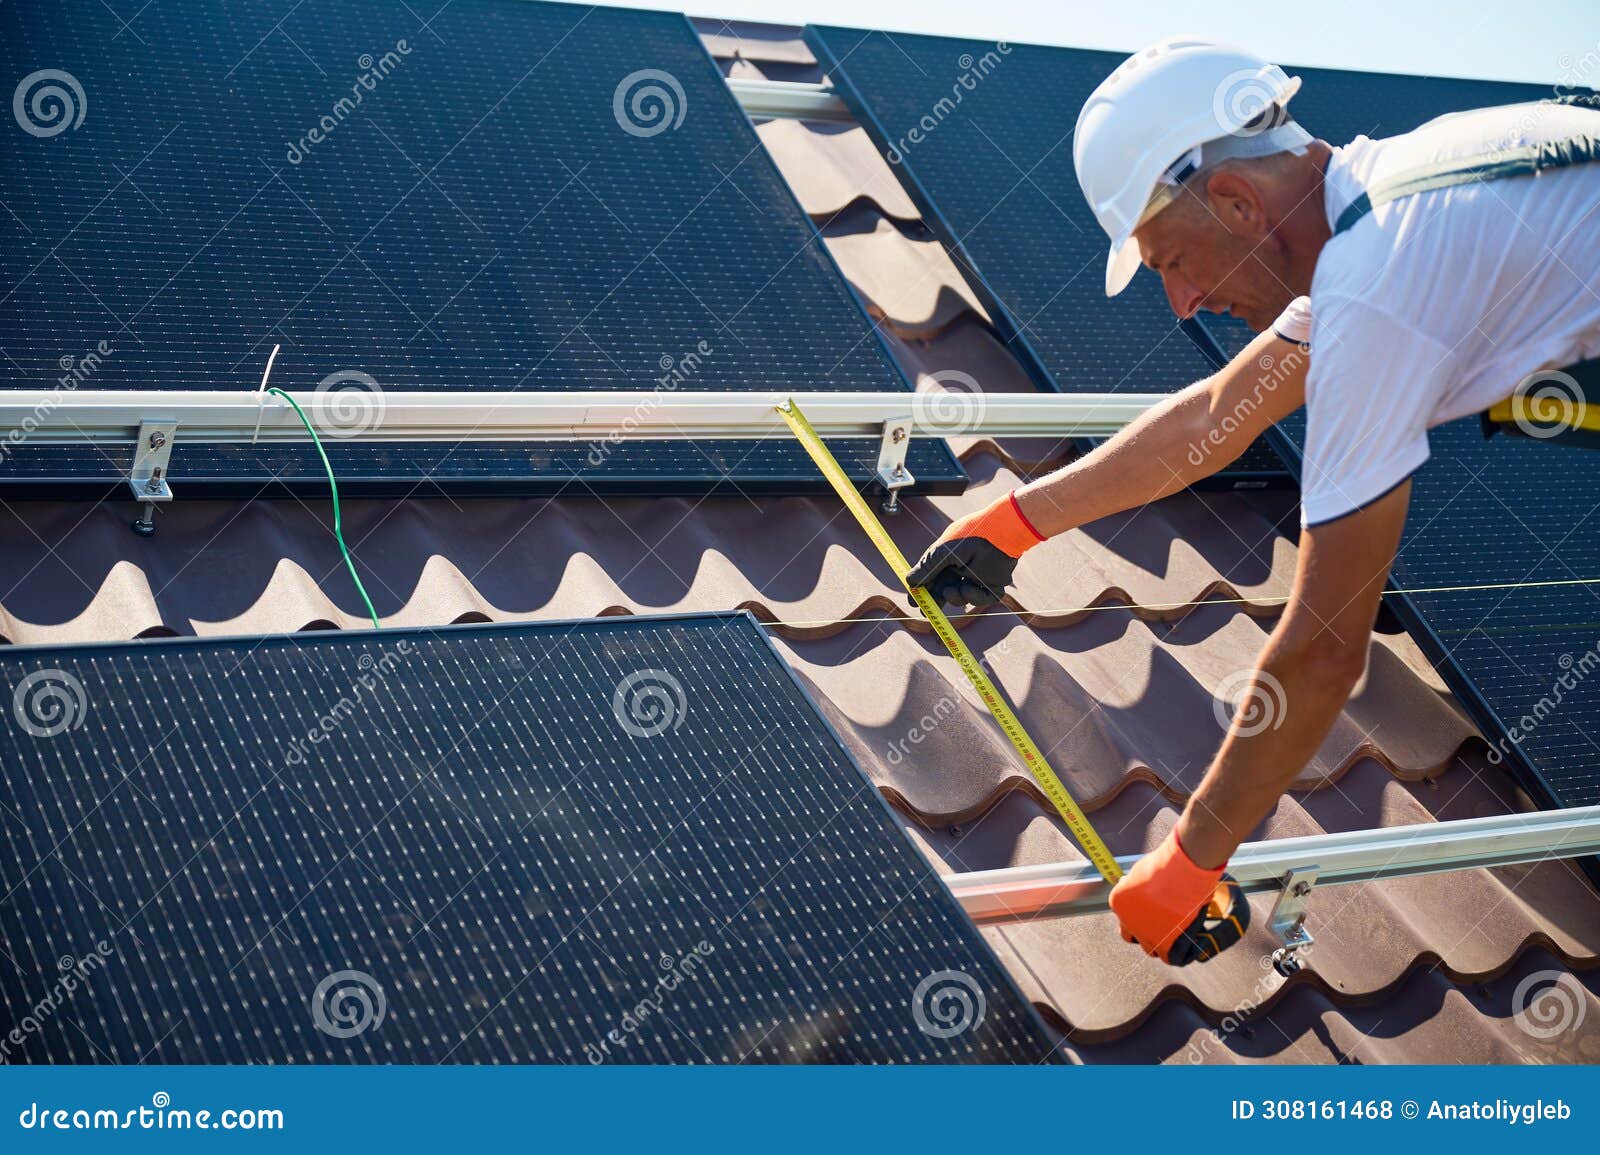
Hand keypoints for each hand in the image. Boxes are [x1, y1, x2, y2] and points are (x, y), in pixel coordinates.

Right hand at [906, 492, 1044, 609]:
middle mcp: (961, 568)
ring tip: (953, 590)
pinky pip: (981, 599)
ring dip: (954, 598)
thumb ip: (926, 568)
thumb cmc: (970, 536)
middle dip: (935, 601)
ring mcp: (977, 578)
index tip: (913, 601)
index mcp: (947, 558)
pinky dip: (973, 597)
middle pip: (945, 590)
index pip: (931, 577)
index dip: (922, 590)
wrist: (1001, 532)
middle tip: (926, 612)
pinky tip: (970, 587)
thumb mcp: (941, 552)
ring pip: (961, 598)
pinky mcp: (992, 585)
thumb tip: (910, 583)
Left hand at [1108, 828, 1249, 964]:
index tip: (1152, 910)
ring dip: (1161, 943)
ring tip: (1176, 934)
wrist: (1182, 872)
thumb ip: (1135, 884)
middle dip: (1144, 931)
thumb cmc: (1165, 865)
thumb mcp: (1141, 871)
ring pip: (1150, 949)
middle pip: (1132, 936)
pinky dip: (1177, 955)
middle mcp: (1128, 921)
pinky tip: (1186, 946)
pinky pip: (1170, 958)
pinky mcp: (1165, 945)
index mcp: (1117, 902)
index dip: (1139, 913)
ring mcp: (1146, 935)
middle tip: (1161, 924)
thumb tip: (1133, 885)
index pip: (1124, 916)